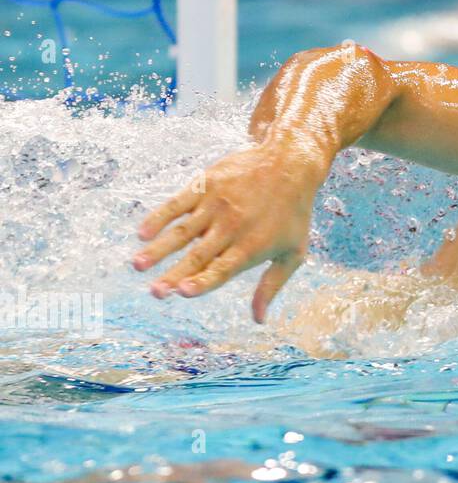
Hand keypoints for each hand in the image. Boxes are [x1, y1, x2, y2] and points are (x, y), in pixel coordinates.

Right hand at [134, 141, 323, 321]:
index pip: (223, 268)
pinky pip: (177, 203)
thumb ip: (272, 285)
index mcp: (251, 246)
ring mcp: (217, 204)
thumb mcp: (293, 251)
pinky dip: (159, 217)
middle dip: (174, 275)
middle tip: (154, 292)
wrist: (291, 162)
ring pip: (182, 231)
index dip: (203, 281)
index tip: (182, 292)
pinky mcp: (206, 185)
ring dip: (159, 249)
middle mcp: (232, 226)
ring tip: (138, 265)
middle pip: (198, 255)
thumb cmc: (293, 213)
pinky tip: (142, 233)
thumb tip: (259, 320)